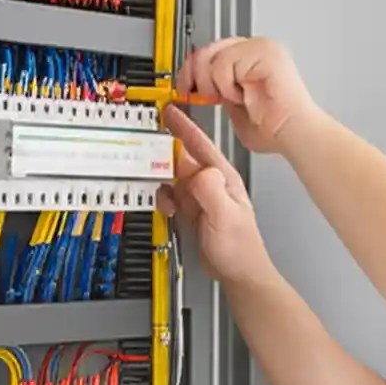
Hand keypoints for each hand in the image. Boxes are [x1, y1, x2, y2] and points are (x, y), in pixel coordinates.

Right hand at [156, 105, 277, 286]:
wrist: (238, 273)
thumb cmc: (240, 248)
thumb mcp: (225, 216)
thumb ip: (211, 192)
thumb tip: (199, 170)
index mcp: (222, 178)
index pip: (200, 145)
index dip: (183, 126)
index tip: (169, 111)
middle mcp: (211, 183)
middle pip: (181, 158)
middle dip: (163, 153)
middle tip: (146, 151)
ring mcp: (200, 196)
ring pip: (173, 176)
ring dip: (162, 181)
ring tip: (161, 190)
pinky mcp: (191, 210)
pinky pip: (171, 196)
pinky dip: (164, 200)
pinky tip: (169, 209)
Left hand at [175, 37, 321, 153]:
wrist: (294, 134)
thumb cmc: (275, 128)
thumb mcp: (232, 107)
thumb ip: (216, 91)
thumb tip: (194, 86)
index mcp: (250, 59)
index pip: (210, 50)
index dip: (193, 68)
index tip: (187, 87)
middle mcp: (256, 48)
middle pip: (207, 48)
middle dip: (197, 76)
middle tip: (208, 96)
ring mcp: (261, 47)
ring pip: (214, 55)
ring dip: (217, 84)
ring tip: (237, 97)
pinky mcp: (265, 52)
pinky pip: (225, 62)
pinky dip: (228, 84)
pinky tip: (244, 94)